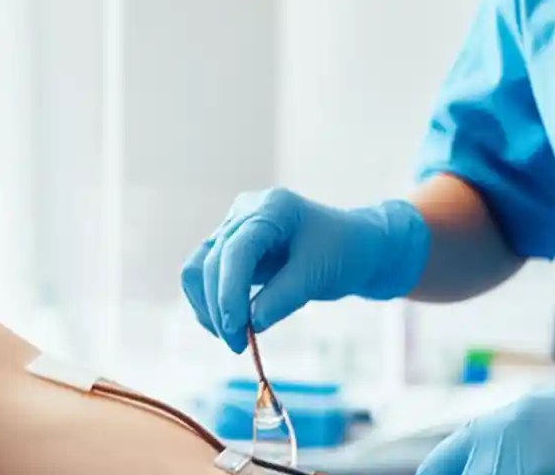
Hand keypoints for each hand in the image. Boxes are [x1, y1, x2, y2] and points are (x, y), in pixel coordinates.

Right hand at [180, 188, 429, 352]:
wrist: (356, 247)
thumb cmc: (344, 252)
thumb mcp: (319, 275)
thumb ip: (283, 298)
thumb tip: (250, 325)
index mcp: (272, 208)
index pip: (235, 250)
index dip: (230, 292)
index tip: (236, 331)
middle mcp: (245, 213)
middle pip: (210, 262)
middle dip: (220, 308)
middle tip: (239, 346)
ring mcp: (234, 228)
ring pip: (198, 270)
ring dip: (208, 307)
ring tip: (233, 339)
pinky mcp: (230, 249)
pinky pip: (205, 278)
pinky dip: (211, 304)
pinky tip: (230, 326)